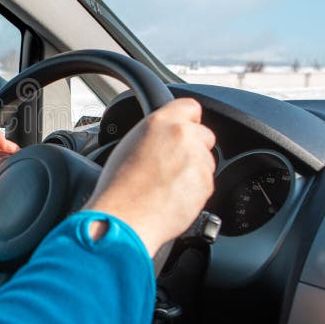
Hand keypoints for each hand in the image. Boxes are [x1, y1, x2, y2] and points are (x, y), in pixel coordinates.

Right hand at [82, 98, 215, 256]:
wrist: (125, 217)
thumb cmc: (118, 186)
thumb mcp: (129, 145)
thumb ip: (155, 133)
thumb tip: (164, 136)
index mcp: (161, 122)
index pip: (190, 106)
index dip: (188, 119)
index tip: (185, 128)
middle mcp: (183, 136)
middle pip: (204, 134)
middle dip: (194, 147)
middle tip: (172, 162)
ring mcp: (197, 160)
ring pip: (206, 160)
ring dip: (194, 169)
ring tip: (168, 184)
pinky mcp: (206, 184)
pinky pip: (206, 182)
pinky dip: (194, 189)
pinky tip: (173, 196)